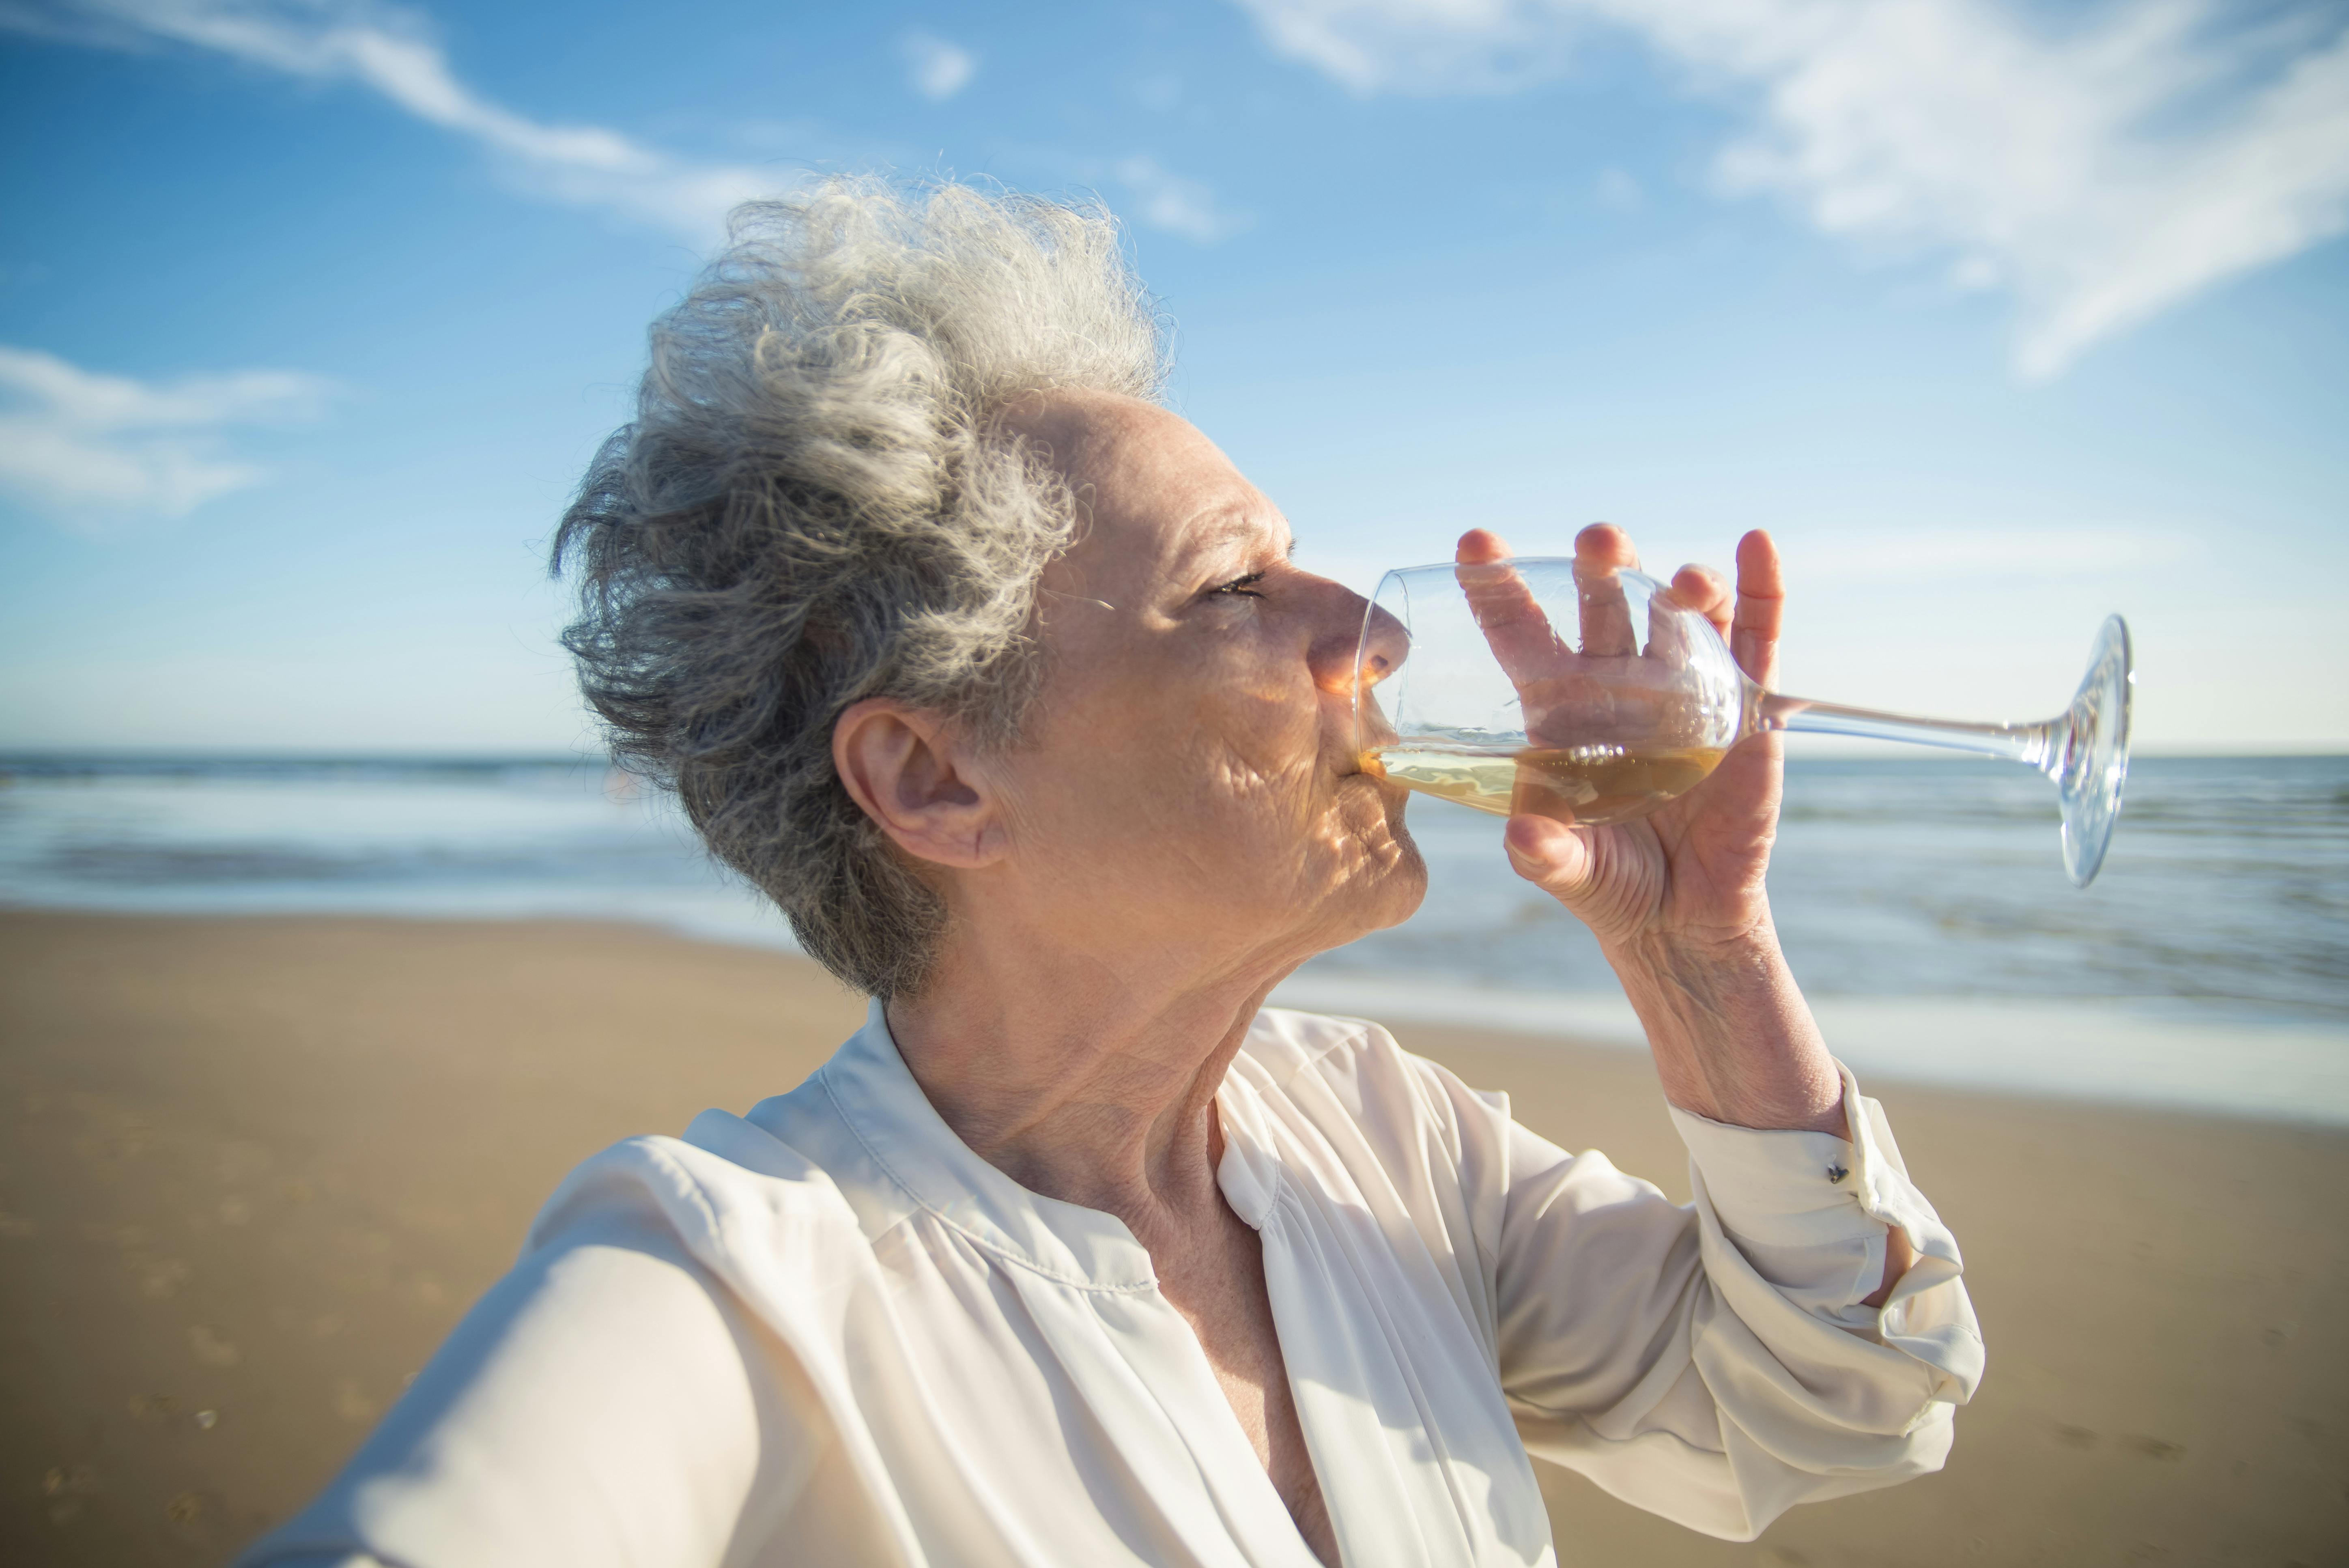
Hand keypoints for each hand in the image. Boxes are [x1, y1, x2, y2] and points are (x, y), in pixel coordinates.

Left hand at [1456, 524, 1786, 954]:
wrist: (1679, 918)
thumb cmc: (1606, 880)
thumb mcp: (1565, 869)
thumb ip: (1544, 852)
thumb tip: (1524, 837)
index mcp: (1559, 708)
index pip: (1520, 631)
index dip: (1498, 586)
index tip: (1475, 543)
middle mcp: (1619, 685)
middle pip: (1606, 607)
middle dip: (1601, 568)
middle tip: (1597, 541)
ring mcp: (1684, 689)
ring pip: (1682, 615)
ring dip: (1684, 585)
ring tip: (1685, 581)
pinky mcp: (1744, 708)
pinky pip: (1756, 640)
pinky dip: (1761, 590)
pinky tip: (1757, 546)